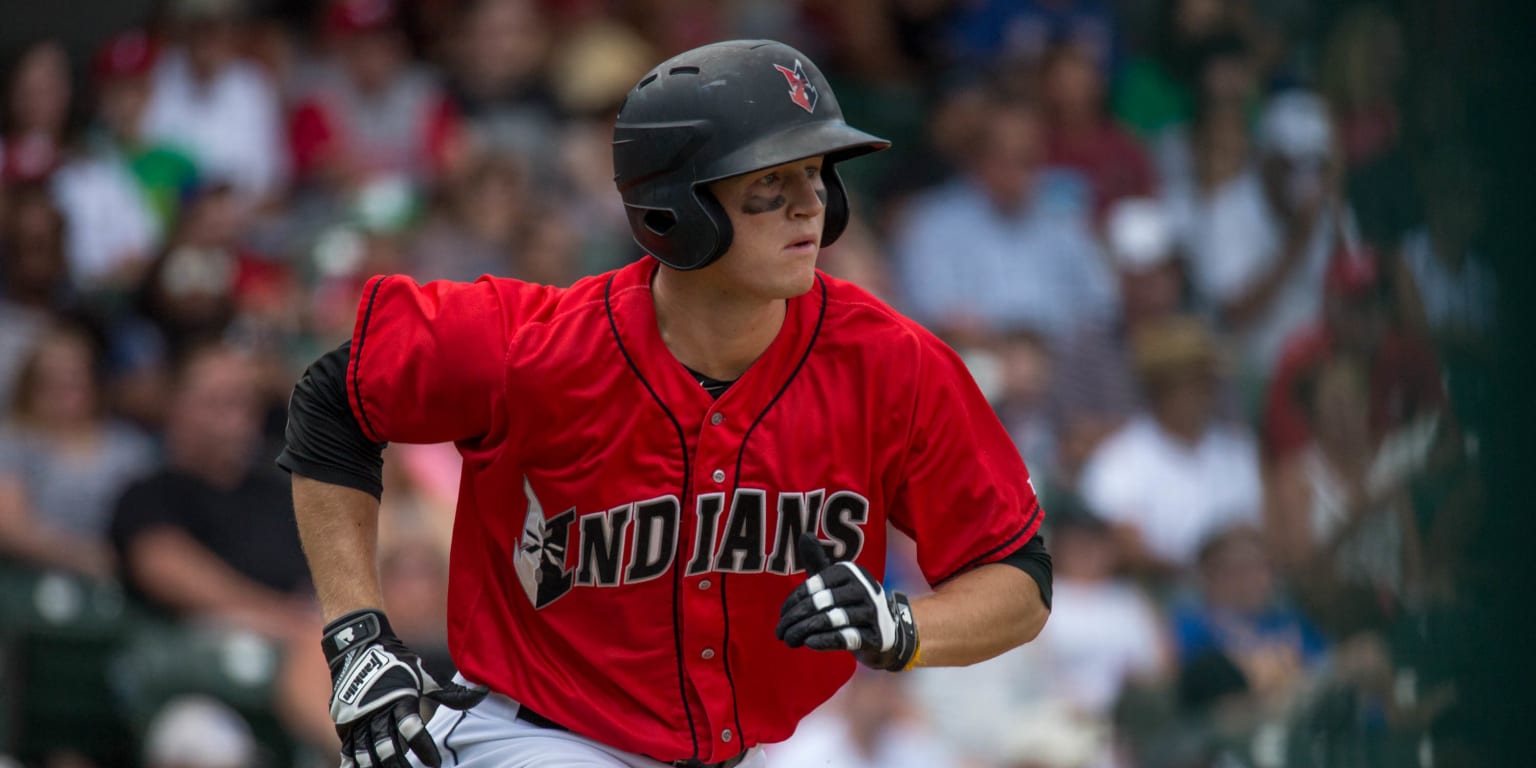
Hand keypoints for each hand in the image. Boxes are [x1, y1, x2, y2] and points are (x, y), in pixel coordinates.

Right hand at [323, 609, 486, 766]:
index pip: (412, 729)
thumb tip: (483, 694)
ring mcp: (358, 719)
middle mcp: (377, 711)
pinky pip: (348, 751)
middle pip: (386, 747)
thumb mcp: (425, 676)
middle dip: (399, 765)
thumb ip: (451, 693)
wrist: (358, 648)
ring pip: (365, 753)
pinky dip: (353, 765)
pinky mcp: (345, 724)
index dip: (423, 747)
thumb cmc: (397, 664)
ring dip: (376, 767)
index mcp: (400, 699)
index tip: (435, 763)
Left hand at [775, 533, 918, 670]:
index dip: (793, 602)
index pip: (813, 585)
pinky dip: (825, 640)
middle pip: (820, 602)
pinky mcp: (875, 635)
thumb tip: (805, 535)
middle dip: (796, 619)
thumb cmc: (850, 602)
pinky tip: (809, 643)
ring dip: (805, 631)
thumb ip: (818, 561)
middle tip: (780, 633)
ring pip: (831, 620)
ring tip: (790, 641)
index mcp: (849, 572)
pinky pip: (846, 637)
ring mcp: (871, 611)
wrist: (884, 629)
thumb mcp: (835, 581)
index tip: (782, 616)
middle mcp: (863, 588)